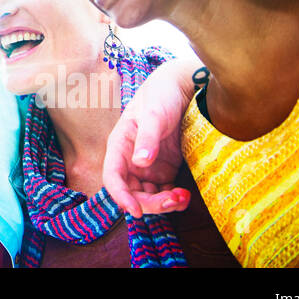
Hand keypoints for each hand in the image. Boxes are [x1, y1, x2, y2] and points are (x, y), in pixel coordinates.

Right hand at [102, 58, 198, 216]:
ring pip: (149, 196)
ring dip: (164, 204)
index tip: (136, 210)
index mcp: (119, 146)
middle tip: (173, 201)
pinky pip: (164, 192)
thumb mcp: (154, 115)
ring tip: (183, 198)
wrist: (182, 88)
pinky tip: (185, 196)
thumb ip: (147, 138)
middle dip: (150, 203)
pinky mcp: (164, 168)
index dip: (121, 196)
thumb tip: (140, 161)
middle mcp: (130, 159)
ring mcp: (147, 166)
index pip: (113, 177)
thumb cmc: (162, 96)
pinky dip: (173, 199)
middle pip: (132, 192)